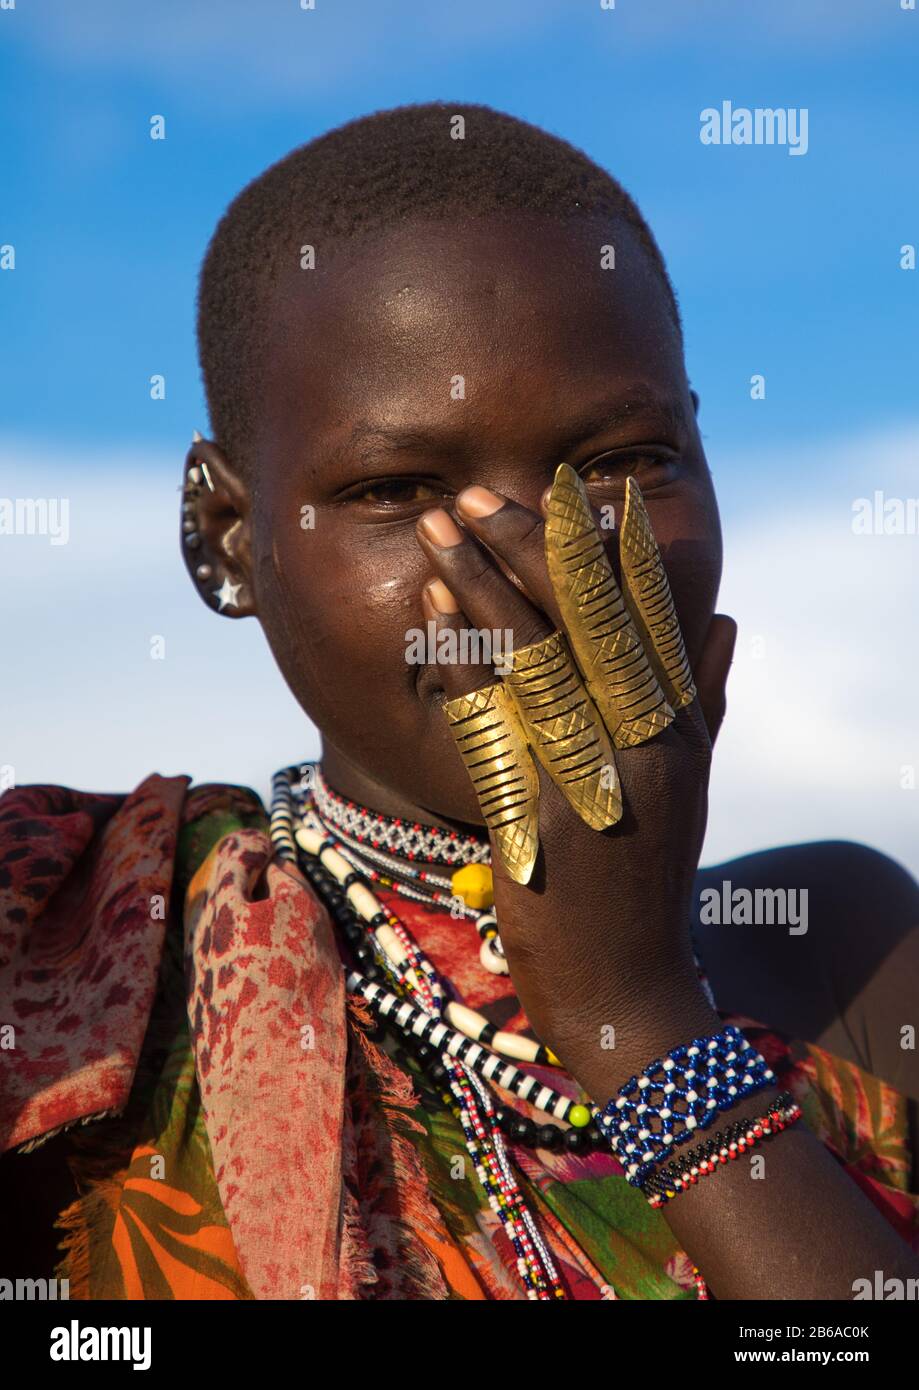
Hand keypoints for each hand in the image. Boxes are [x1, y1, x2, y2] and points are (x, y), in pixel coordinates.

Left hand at [415, 475, 736, 1098]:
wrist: (630, 994)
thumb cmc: (646, 884)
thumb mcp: (688, 784)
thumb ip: (703, 696)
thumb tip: (725, 618)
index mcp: (680, 725)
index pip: (646, 613)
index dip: (601, 547)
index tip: (565, 491)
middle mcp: (646, 741)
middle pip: (584, 619)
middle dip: (528, 546)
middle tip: (476, 494)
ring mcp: (597, 777)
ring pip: (535, 655)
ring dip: (480, 582)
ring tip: (438, 526)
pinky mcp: (543, 817)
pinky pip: (495, 719)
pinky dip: (463, 659)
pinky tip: (429, 611)